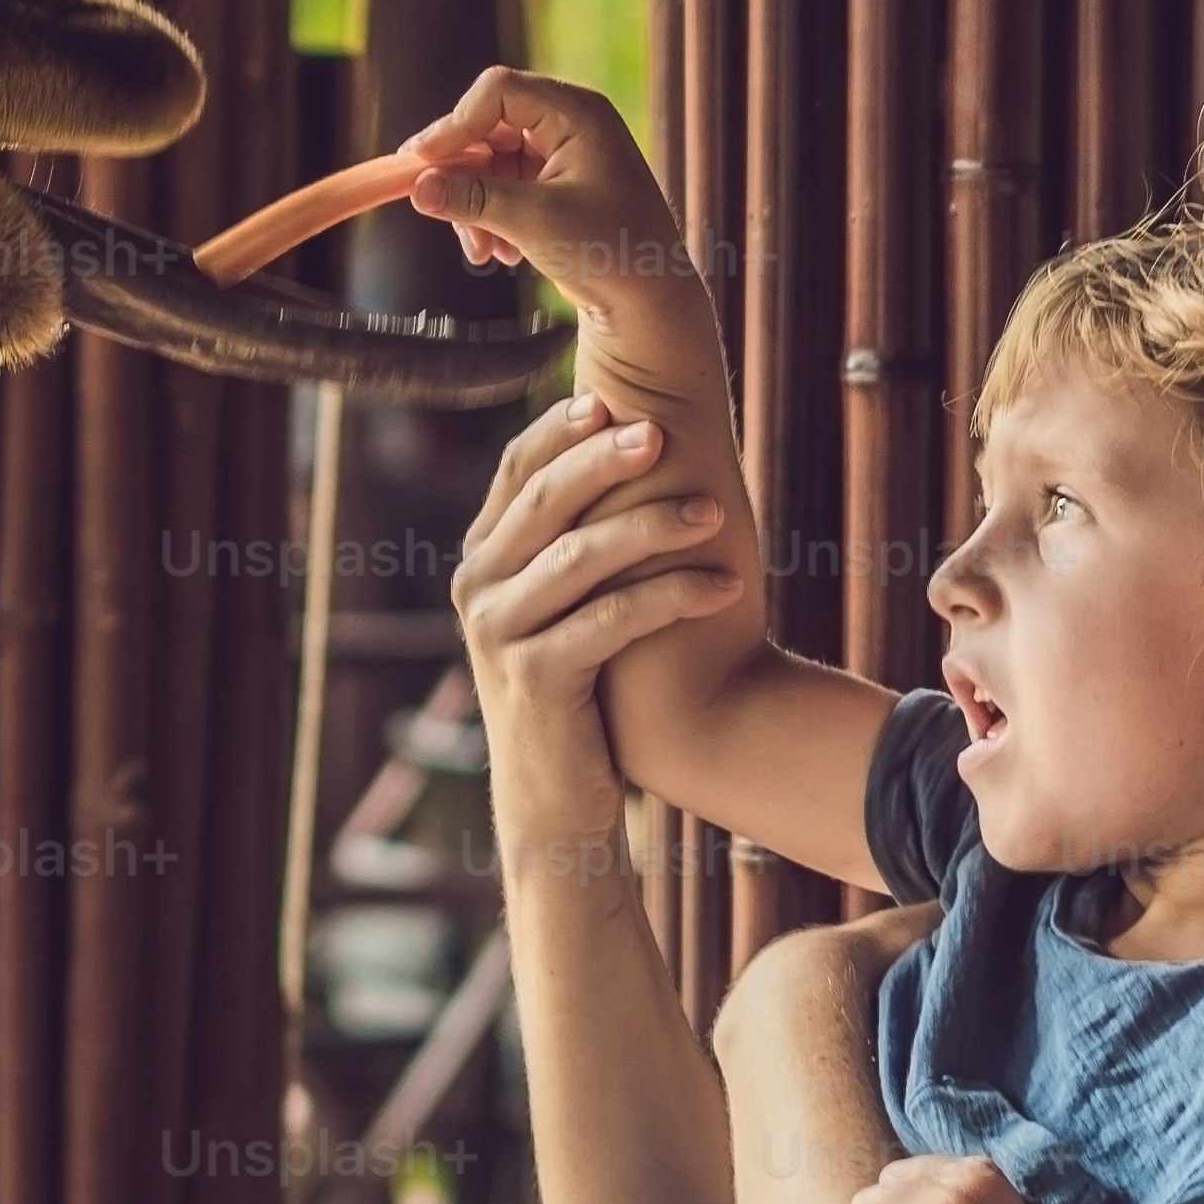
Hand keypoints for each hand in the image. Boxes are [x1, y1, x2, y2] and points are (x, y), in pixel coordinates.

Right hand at [398, 68, 706, 340]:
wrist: (650, 303)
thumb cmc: (609, 252)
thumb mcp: (534, 222)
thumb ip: (472, 199)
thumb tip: (417, 188)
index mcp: (577, 113)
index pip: (498, 92)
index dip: (454, 123)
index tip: (421, 162)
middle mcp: (570, 123)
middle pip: (489, 126)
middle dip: (463, 174)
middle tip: (431, 204)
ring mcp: (562, 154)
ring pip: (491, 160)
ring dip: (474, 204)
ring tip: (480, 252)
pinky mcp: (555, 185)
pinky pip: (504, 185)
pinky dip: (491, 216)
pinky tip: (499, 254)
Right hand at [455, 395, 741, 859]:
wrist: (556, 803)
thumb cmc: (579, 694)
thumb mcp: (561, 609)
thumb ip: (572, 543)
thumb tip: (631, 449)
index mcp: (482, 561)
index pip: (516, 471)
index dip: (562, 430)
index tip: (615, 399)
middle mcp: (477, 589)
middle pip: (544, 500)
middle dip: (607, 460)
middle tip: (664, 433)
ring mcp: (499, 635)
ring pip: (579, 555)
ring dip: (655, 527)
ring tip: (718, 515)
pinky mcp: (536, 680)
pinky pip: (612, 618)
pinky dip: (673, 596)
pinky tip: (726, 587)